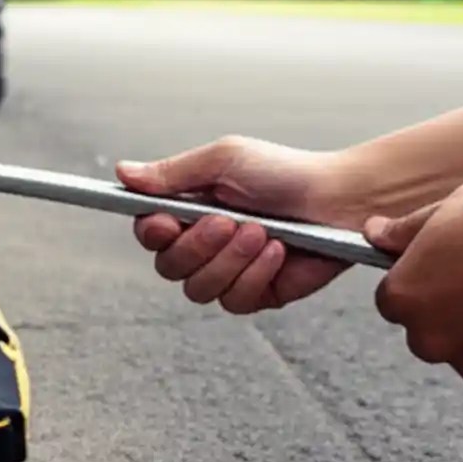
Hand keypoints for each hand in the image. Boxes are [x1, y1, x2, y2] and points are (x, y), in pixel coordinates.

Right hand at [116, 136, 367, 314]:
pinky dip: (256, 275)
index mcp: (190, 209)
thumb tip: (123, 172)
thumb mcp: (224, 160)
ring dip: (231, 259)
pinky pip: (235, 301)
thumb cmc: (284, 172)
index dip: (153, 232)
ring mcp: (228, 272)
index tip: (168, 221)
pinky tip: (278, 251)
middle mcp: (203, 245)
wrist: (339, 199)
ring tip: (262, 232)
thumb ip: (172, 173)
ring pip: (199, 289)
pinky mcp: (257, 294)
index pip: (149, 232)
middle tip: (229, 220)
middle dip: (199, 245)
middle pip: (168, 267)